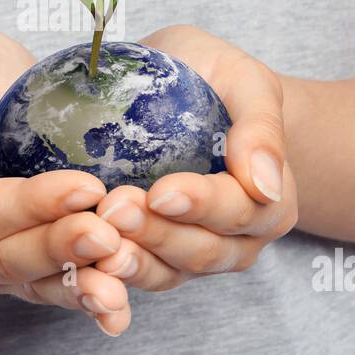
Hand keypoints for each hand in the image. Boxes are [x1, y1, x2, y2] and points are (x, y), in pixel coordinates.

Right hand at [0, 30, 131, 334]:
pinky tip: (118, 309)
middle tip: (109, 233)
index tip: (85, 187)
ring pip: (36, 282)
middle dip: (62, 247)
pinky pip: (56, 289)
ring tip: (118, 287)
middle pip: (9, 257)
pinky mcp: (27, 274)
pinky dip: (86, 297)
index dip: (34, 206)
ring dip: (79, 286)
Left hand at [93, 25, 297, 290]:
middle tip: (113, 208)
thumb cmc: (218, 78)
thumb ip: (261, 128)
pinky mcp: (158, 263)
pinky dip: (111, 274)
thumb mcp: (246, 82)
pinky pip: (137, 277)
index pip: (237, 210)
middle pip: (201, 250)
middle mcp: (240, 241)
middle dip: (156, 234)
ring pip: (168, 272)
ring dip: (131, 259)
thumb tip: (267, 186)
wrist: (186, 88)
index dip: (200, 205)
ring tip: (96, 237)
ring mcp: (197, 257)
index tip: (160, 192)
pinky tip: (83, 260)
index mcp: (271, 202)